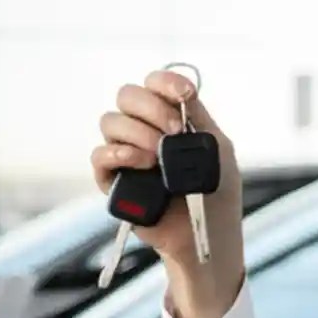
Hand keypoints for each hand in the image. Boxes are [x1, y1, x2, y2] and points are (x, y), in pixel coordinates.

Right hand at [93, 69, 242, 269]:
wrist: (206, 234)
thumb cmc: (215, 192)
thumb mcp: (218, 151)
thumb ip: (200, 119)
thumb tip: (182, 94)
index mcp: (170, 118)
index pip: (155, 84)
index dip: (166, 82)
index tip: (184, 95)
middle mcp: (143, 129)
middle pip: (128, 95)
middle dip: (152, 107)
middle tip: (174, 131)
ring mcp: (125, 153)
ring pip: (111, 121)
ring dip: (139, 133)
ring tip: (160, 157)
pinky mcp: (113, 179)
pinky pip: (99, 155)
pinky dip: (119, 153)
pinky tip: (142, 162)